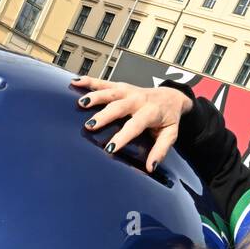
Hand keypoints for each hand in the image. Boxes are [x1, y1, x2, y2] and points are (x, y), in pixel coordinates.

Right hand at [72, 76, 193, 172]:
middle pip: (119, 106)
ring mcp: (129, 90)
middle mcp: (138, 99)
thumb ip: (160, 150)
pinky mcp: (122, 86)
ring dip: (95, 96)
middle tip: (90, 126)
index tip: (109, 148)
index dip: (122, 137)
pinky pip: (104, 82)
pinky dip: (90, 81)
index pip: (135, 125)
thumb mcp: (170, 135)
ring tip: (81, 103)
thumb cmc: (169, 118)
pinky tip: (76, 82)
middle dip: (104, 115)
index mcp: (151, 112)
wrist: (173, 96)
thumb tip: (150, 167)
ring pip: (110, 91)